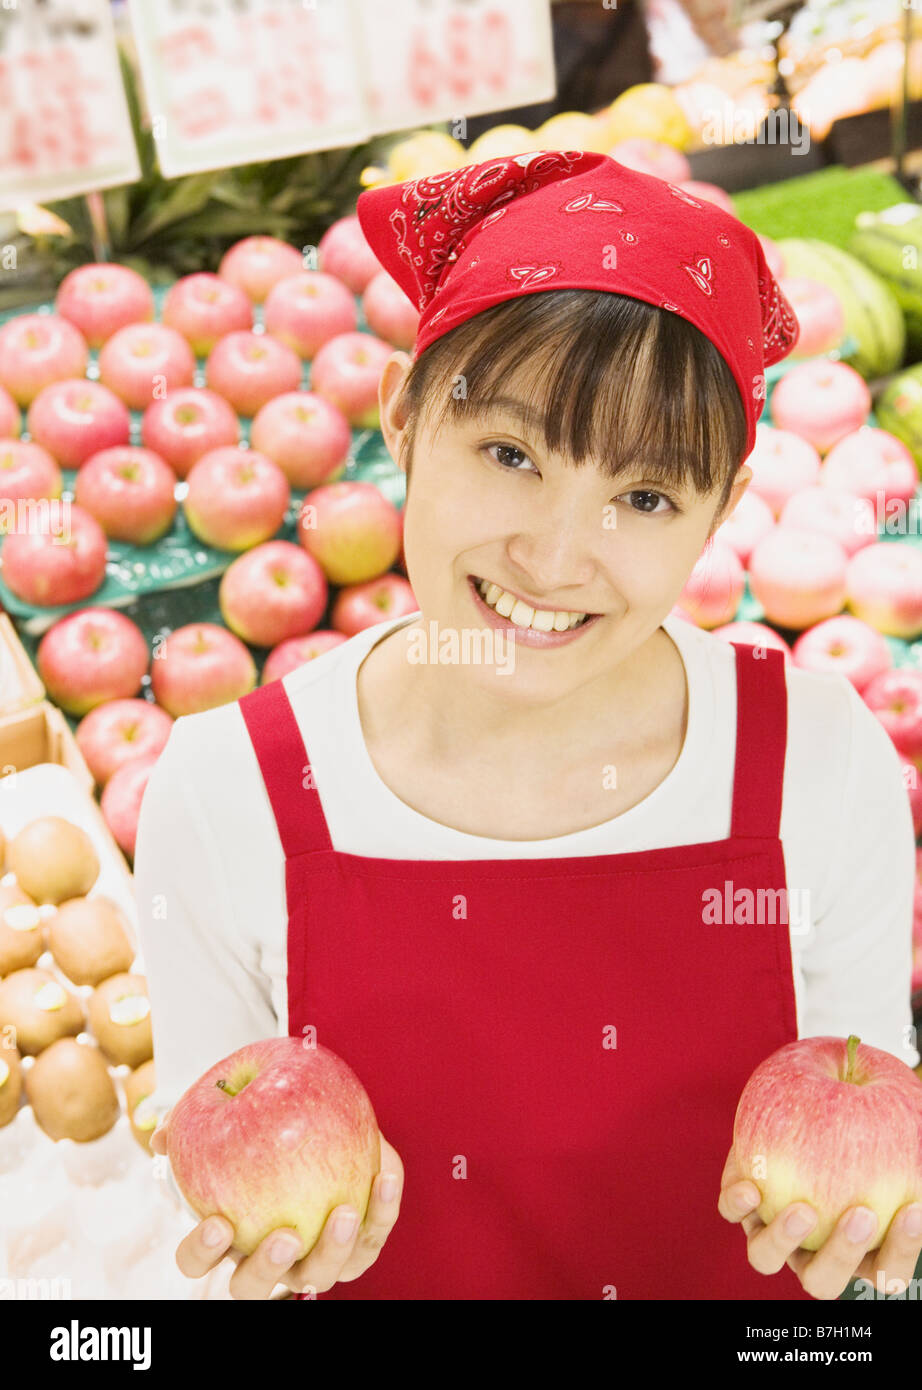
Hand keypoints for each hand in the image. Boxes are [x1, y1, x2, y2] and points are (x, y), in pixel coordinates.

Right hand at [152, 1112, 403, 1299]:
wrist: (326, 1128)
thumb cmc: (265, 1131)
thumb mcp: (231, 1122)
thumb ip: (195, 1123)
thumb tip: (162, 1133)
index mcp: (229, 1237)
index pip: (197, 1261)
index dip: (202, 1252)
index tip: (219, 1222)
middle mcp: (270, 1259)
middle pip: (255, 1287)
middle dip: (268, 1268)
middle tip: (286, 1237)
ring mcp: (315, 1260)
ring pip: (320, 1276)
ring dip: (333, 1249)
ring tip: (343, 1212)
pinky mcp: (359, 1245)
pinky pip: (373, 1234)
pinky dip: (382, 1207)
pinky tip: (385, 1173)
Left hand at [718, 1145, 921, 1299]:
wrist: (804, 1102)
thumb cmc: (864, 1126)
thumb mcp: (892, 1135)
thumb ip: (914, 1151)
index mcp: (857, 1251)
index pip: (886, 1271)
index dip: (901, 1250)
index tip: (912, 1210)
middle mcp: (811, 1251)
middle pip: (822, 1281)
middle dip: (842, 1256)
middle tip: (860, 1216)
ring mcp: (771, 1232)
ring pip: (766, 1258)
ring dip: (785, 1239)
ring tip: (804, 1211)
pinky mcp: (740, 1203)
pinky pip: (732, 1210)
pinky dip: (739, 1203)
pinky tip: (753, 1186)